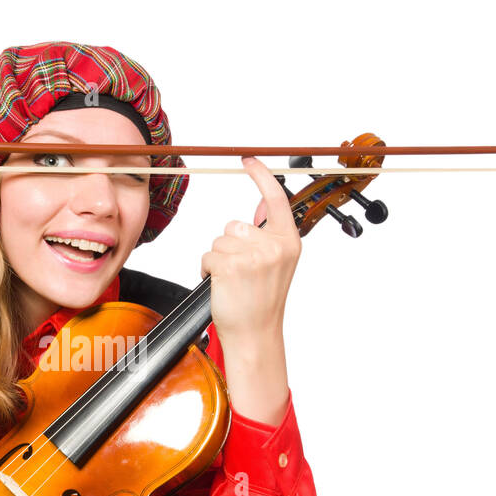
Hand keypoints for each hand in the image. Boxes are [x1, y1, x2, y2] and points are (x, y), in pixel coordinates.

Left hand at [200, 157, 301, 344]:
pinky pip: (207, 256)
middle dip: (229, 245)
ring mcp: (252, 256)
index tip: (248, 160)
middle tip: (241, 273)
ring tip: (233, 282)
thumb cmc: (262, 303)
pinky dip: (207, 271)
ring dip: (218, 260)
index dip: (261, 176)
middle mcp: (273, 246)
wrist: (256, 335)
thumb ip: (268, 236)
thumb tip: (256, 207)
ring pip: (218, 241)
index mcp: (288, 242)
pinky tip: (222, 286)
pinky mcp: (230, 266)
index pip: (274, 199)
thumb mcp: (276, 265)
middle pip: (233, 225)